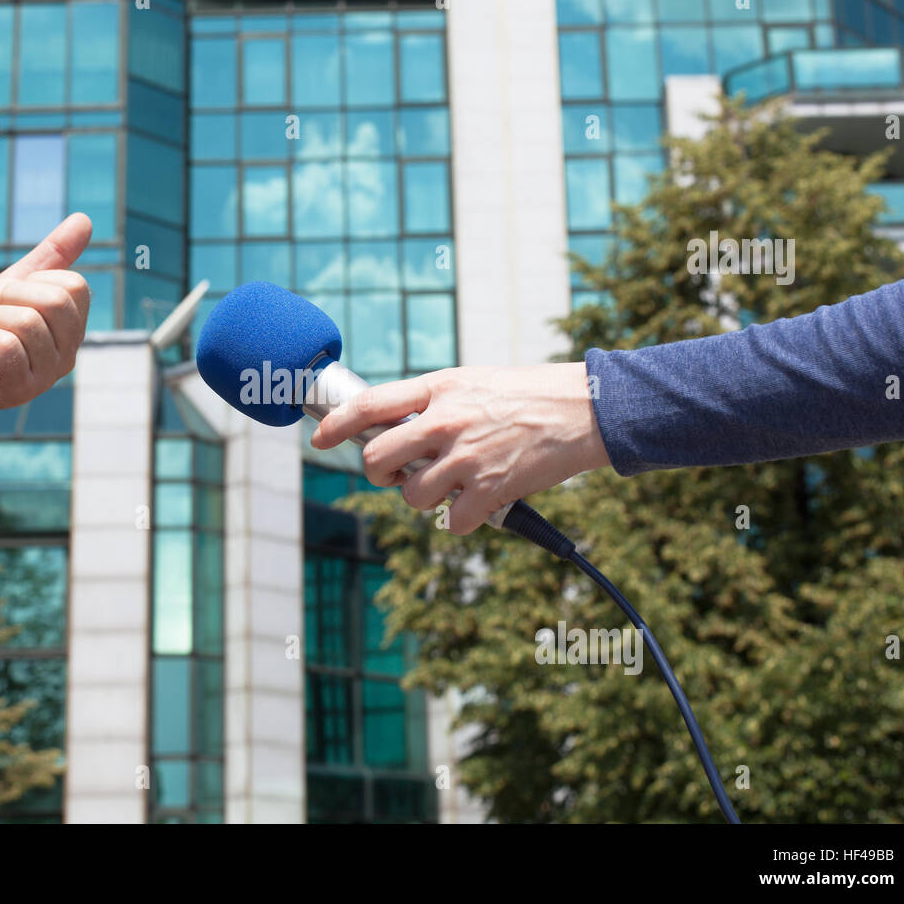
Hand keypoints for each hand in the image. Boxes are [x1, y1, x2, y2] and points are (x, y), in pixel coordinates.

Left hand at [0, 214, 92, 412]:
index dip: (33, 283)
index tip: (12, 301)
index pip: (74, 286)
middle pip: (55, 302)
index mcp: (73, 330)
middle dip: (10, 299)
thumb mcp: (15, 284)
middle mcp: (68, 356)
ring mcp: (46, 377)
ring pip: (26, 322)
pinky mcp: (18, 391)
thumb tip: (85, 219)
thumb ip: (52, 255)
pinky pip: (6, 345)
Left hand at [310, 363, 611, 534]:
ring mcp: (467, 457)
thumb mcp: (470, 382)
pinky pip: (453, 521)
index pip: (369, 405)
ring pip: (412, 496)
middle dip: (377, 473)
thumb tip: (395, 429)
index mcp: (438, 389)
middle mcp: (445, 422)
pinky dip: (461, 520)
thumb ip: (431, 403)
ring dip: (425, 498)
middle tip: (395, 473)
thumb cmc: (527, 393)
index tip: (319, 438)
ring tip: (451, 484)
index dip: (336, 424)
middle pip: (377, 458)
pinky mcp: (491, 489)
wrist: (584, 408)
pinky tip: (478, 502)